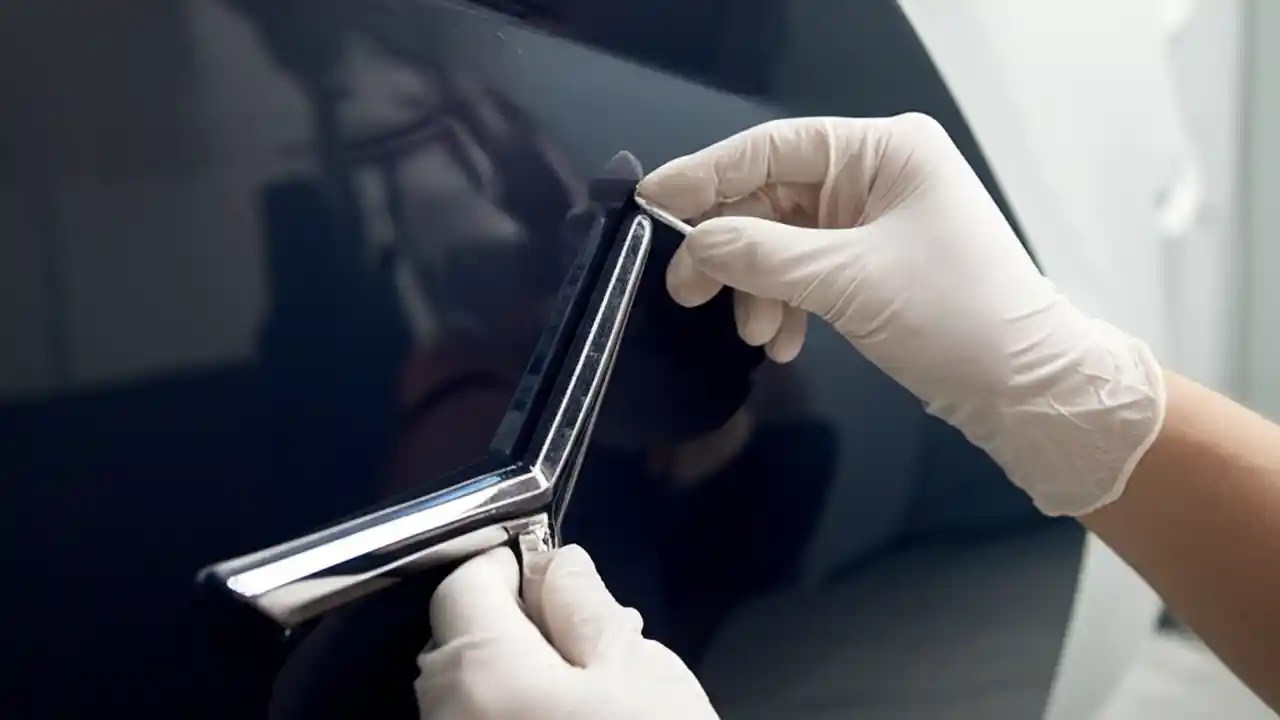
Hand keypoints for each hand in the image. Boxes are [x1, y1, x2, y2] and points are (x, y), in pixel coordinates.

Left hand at [415, 546, 717, 719]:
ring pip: (462, 696)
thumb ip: (587, 610)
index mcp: (484, 673)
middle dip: (510, 624)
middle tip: (583, 639)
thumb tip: (561, 569)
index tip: (546, 569)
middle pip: (455, 641)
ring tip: (586, 697)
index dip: (508, 565)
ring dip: (509, 678)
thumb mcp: (640, 676)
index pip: (464, 583)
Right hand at [637, 115, 1164, 515]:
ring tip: (758, 335)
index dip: (705, 175)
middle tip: (687, 294)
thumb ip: (761, 256)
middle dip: (732, 251)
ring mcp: (874, 221)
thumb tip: (692, 244)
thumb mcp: (848, 281)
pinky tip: (784, 342)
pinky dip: (786, 305)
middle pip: (771, 198)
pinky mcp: (873, 265)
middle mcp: (877, 174)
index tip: (650, 203)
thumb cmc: (950, 316)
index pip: (772, 148)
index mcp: (883, 150)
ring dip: (759, 289)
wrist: (1026, 391)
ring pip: (782, 242)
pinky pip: (806, 272)